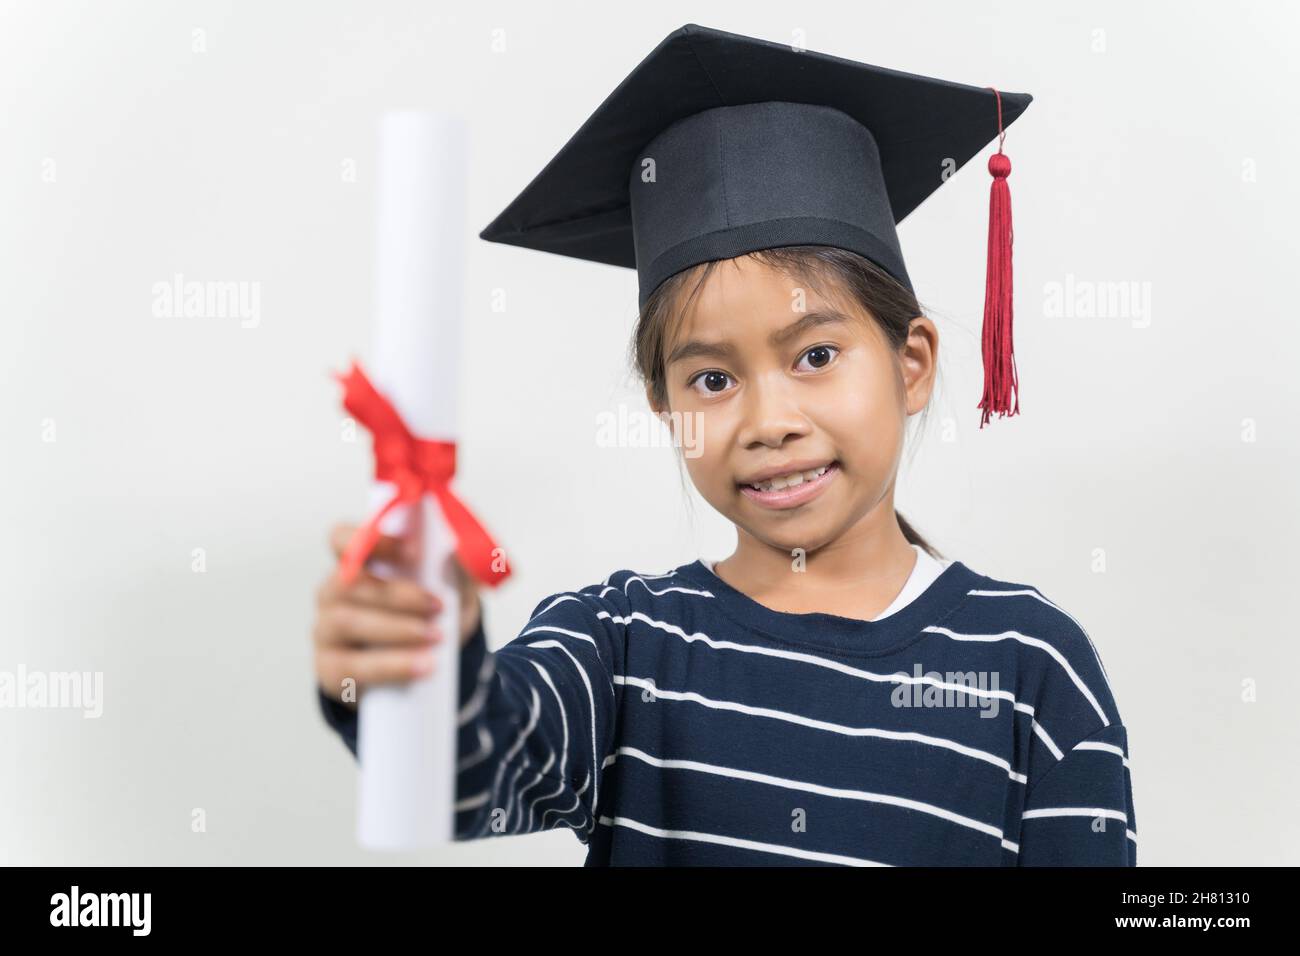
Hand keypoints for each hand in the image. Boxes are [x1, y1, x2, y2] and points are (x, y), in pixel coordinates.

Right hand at [313, 521, 482, 708]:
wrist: (429, 666)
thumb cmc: (433, 613)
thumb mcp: (453, 588)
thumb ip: (457, 568)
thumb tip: (458, 552)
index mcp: (357, 561)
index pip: (341, 538)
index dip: (371, 541)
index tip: (414, 551)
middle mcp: (333, 591)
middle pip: (348, 582)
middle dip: (397, 593)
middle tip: (439, 606)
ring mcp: (326, 630)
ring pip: (346, 621)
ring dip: (396, 629)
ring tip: (436, 637)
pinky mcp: (330, 668)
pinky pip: (352, 666)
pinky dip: (392, 665)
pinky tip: (422, 666)